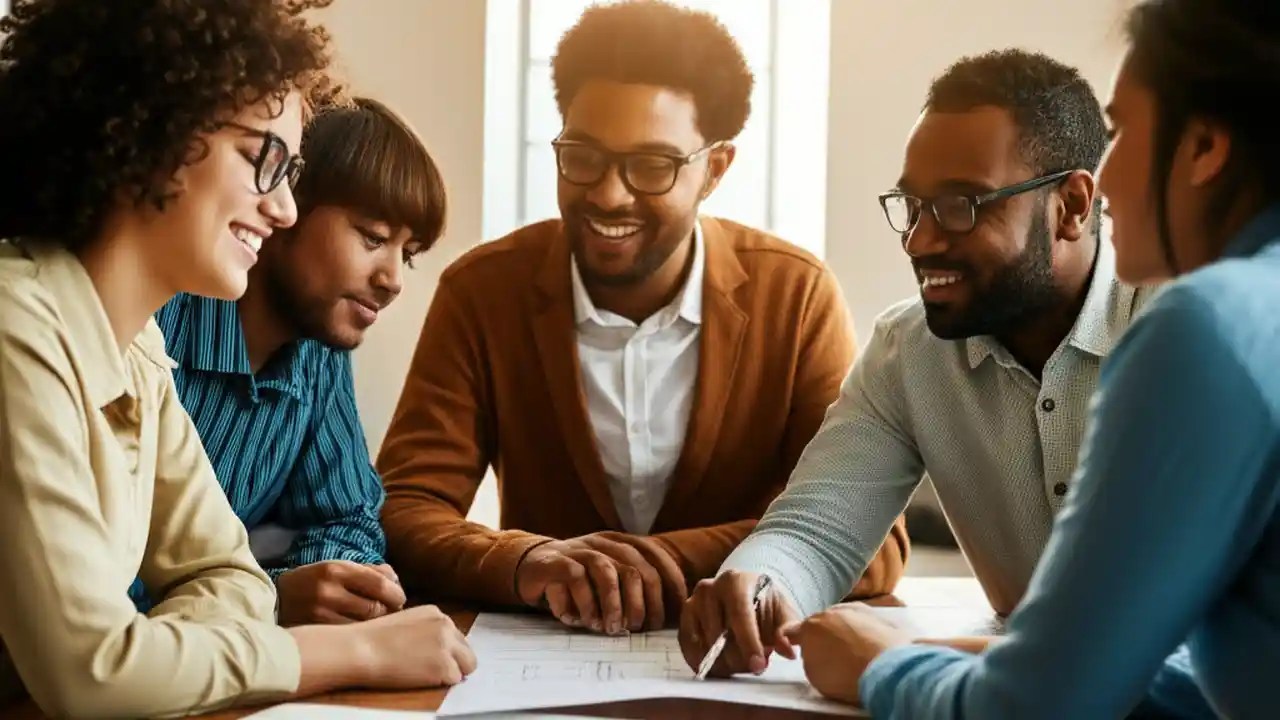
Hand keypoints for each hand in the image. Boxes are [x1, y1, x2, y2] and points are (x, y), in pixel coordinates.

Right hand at [277, 560, 406, 625]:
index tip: (400, 599)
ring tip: (376, 621)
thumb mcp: (339, 567)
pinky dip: (361, 636)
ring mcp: (320, 616)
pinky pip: (350, 638)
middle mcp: (328, 592)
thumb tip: (397, 581)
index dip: (396, 594)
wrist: (275, 600)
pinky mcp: (316, 634)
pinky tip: (361, 632)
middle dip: (389, 611)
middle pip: (375, 609)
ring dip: (377, 625)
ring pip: (365, 627)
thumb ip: (370, 571)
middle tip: (390, 612)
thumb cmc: (315, 582)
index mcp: (336, 570)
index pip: (380, 585)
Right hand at [349, 605, 476, 687]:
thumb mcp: (404, 623)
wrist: (361, 649)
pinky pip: (456, 680)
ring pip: (467, 665)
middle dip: (454, 661)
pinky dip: (442, 684)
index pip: (455, 634)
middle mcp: (446, 625)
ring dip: (451, 672)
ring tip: (427, 675)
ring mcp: (447, 645)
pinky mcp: (445, 666)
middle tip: (433, 670)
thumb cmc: (371, 640)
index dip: (446, 650)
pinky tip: (422, 679)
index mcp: (435, 613)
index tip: (433, 657)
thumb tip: (435, 647)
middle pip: (466, 649)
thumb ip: (425, 631)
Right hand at [515, 532, 687, 633]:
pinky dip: (585, 604)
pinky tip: (586, 622)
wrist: (532, 566)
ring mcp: (579, 549)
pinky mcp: (557, 561)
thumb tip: (665, 615)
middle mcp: (603, 542)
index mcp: (620, 542)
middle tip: (640, 627)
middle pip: (634, 568)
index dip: (669, 579)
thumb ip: (634, 586)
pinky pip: (576, 580)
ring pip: (606, 572)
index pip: (654, 553)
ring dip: (614, 605)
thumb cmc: (579, 580)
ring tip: (614, 628)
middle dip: (642, 602)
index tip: (677, 606)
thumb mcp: (610, 577)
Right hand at [679, 570, 800, 677]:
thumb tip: (788, 650)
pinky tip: (720, 668)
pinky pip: (689, 648)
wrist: (742, 593)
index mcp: (735, 580)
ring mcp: (692, 603)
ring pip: (704, 644)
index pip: (740, 615)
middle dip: (738, 658)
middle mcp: (709, 588)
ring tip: (740, 665)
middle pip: (719, 633)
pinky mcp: (683, 620)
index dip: (749, 643)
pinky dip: (704, 663)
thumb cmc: (764, 603)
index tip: (758, 666)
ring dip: (722, 663)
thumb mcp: (782, 613)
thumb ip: (787, 631)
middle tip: (753, 668)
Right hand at [782, 602, 912, 704]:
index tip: (798, 647)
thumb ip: (809, 658)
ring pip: (846, 619)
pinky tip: (873, 648)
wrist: (886, 668)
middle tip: (833, 654)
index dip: (795, 640)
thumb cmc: (847, 675)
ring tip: (857, 653)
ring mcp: (857, 610)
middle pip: (822, 622)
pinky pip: (867, 623)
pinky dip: (868, 633)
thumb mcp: (814, 675)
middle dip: (824, 635)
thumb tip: (815, 653)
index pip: (793, 630)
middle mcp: (831, 612)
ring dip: (847, 632)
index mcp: (809, 626)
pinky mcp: (880, 615)